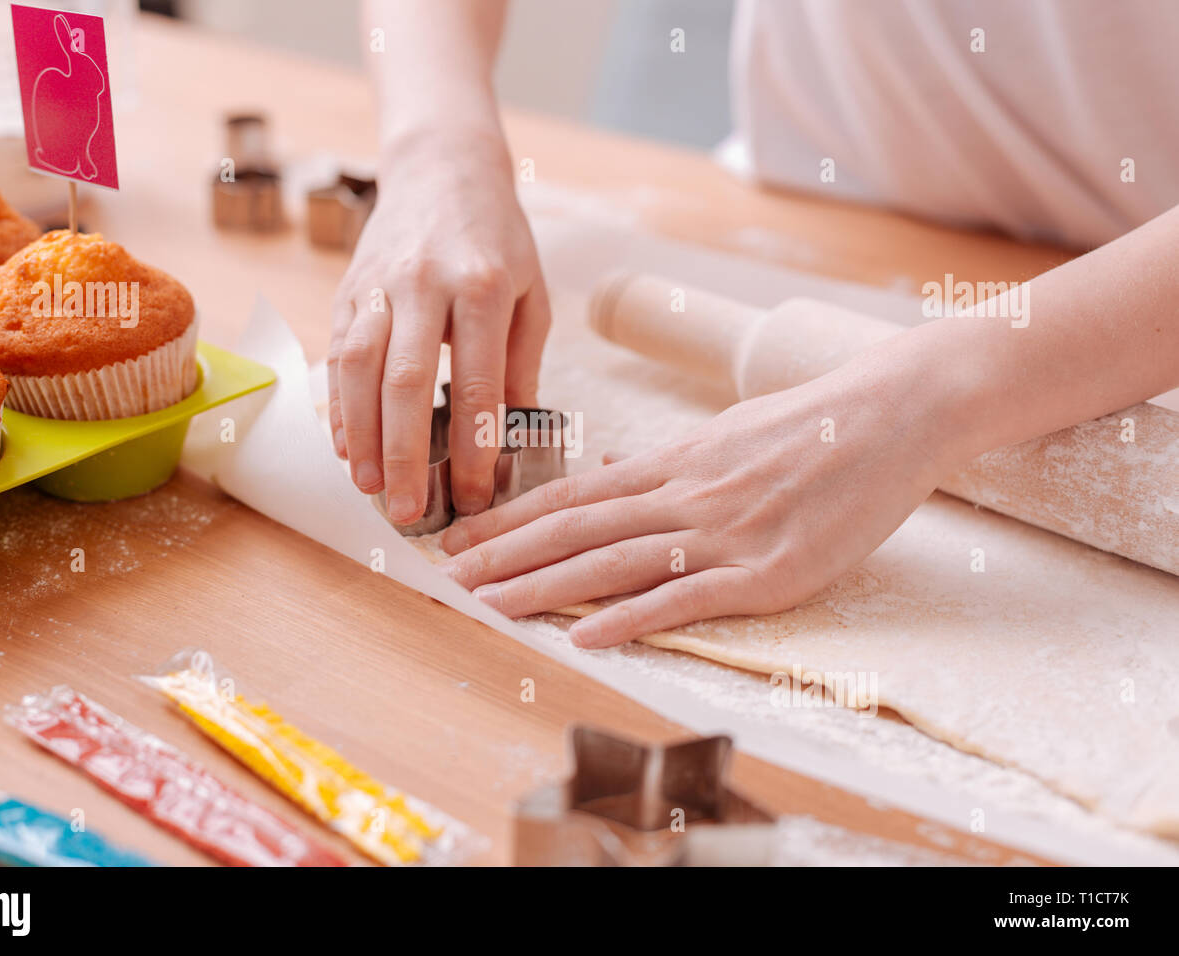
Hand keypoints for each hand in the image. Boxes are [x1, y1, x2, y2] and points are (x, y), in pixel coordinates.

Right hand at [327, 131, 550, 521]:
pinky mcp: (349, 288)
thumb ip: (521, 362)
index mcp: (481, 287)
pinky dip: (339, 406)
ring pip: (358, 370)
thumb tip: (516, 434)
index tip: (476, 496)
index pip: (476, 383)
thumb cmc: (497, 237)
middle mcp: (424, 284)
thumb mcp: (530, 293)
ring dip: (361, 437)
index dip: (475, 447)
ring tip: (371, 488)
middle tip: (411, 511)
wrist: (443, 167)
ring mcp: (379, 284)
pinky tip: (348, 447)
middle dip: (406, 455)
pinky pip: (338, 354)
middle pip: (405, 383)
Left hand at [440, 356, 964, 646]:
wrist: (894, 413)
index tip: (459, 538)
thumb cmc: (811, 426)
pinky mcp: (768, 570)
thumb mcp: (723, 436)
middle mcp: (684, 494)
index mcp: (673, 464)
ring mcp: (724, 532)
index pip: (572, 495)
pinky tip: (588, 633)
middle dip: (504, 554)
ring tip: (488, 606)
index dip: (509, 520)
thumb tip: (607, 475)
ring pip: (615, 560)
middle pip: (576, 527)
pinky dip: (633, 615)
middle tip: (444, 577)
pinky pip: (687, 596)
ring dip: (545, 586)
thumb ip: (662, 465)